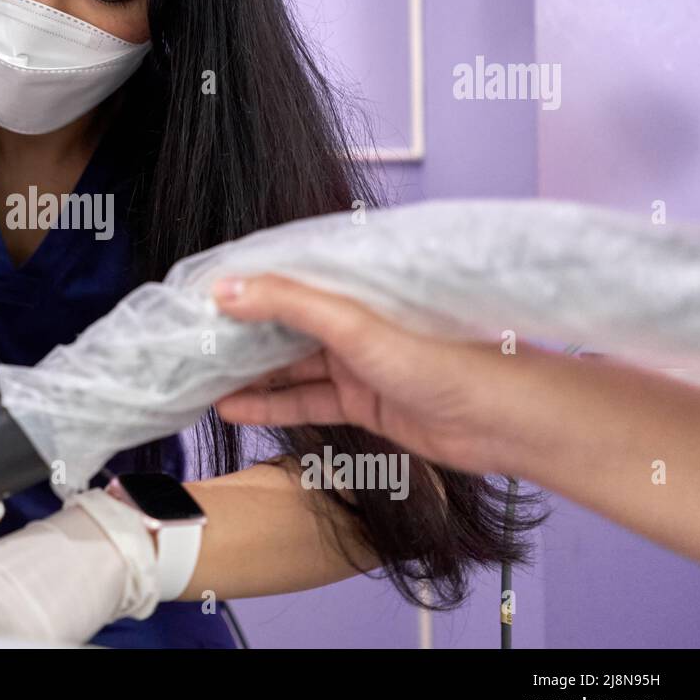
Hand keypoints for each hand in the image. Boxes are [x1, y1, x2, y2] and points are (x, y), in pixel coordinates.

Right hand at [211, 273, 524, 475]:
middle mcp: (353, 320)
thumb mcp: (357, 325)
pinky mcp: (365, 402)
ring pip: (289, 367)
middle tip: (189, 345)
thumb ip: (290, 304)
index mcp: (354, 287)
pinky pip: (307, 401)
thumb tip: (226, 289)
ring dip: (248, 375)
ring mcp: (358, 362)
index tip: (195, 299)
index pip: (283, 279)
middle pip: (281, 325)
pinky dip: (272, 406)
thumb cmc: (451, 360)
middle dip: (237, 336)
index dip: (239, 288)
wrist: (510, 420)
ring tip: (201, 380)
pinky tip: (236, 408)